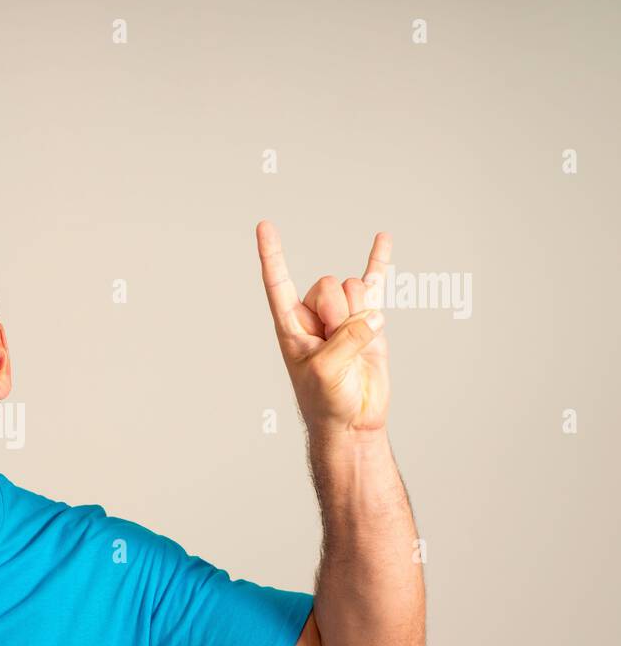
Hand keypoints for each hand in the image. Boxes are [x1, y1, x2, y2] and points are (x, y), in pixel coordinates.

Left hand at [255, 220, 391, 436]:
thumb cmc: (326, 400)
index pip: (277, 282)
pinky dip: (378, 261)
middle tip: (336, 344)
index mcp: (290, 324)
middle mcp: (314, 314)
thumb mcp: (325, 370)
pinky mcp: (369, 320)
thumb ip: (345, 337)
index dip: (271, 255)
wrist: (352, 420)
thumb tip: (371, 315)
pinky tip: (383, 238)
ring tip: (355, 348)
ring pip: (356, 289)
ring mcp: (343, 314)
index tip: (264, 225)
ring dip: (360, 317)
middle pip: (330, 285)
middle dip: (338, 313)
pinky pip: (375, 283)